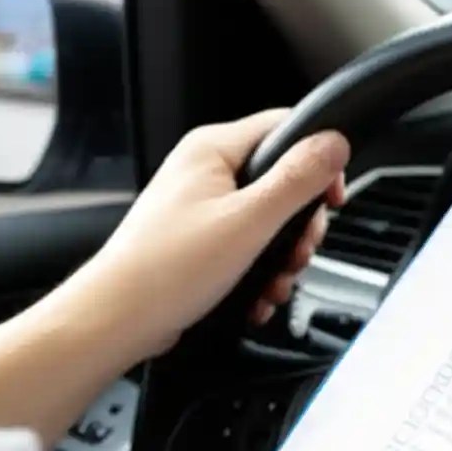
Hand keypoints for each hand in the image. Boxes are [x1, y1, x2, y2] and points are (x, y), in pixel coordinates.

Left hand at [77, 109, 349, 357]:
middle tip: (300, 251)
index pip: (286, 129)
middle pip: (283, 181)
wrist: (118, 321)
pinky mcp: (200, 239)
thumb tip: (334, 143)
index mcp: (212, 149)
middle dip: (301, 225)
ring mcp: (201, 206)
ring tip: (276, 281)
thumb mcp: (250, 220)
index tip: (332, 198)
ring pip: (269, 219)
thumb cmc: (166, 270)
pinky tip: (258, 294)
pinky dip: (260, 272)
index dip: (319, 162)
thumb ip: (297, 179)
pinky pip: (248, 246)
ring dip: (282, 256)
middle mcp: (205, 171)